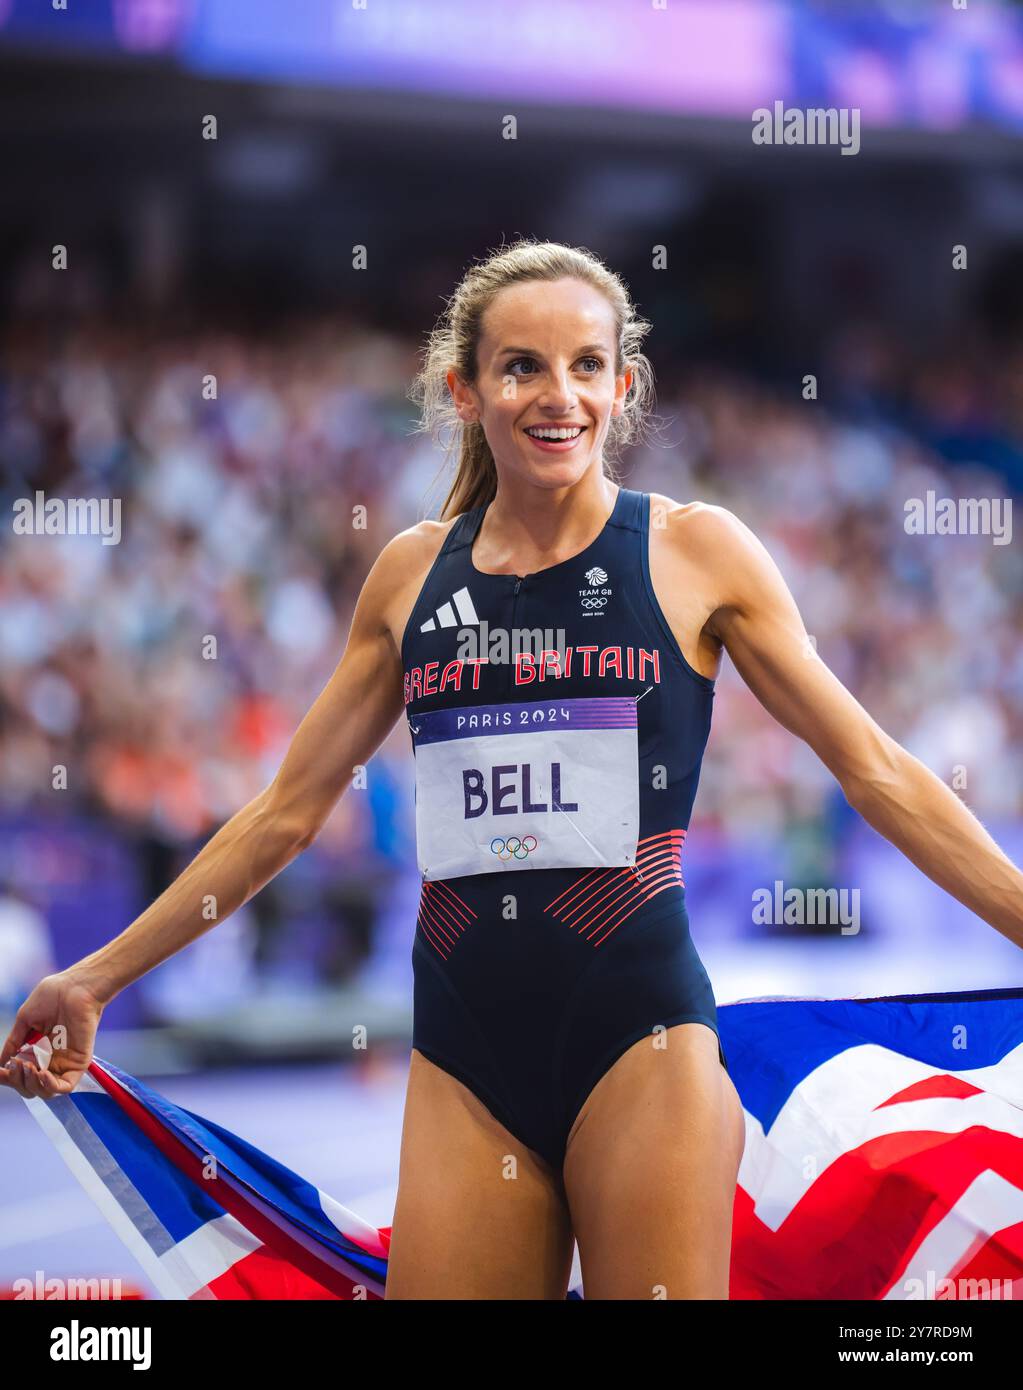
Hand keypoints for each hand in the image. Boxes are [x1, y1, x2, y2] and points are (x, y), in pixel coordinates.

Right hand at [0, 970, 106, 1099]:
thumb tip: (1, 1062)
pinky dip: (50, 1086)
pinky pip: (65, 1087)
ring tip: (29, 1066)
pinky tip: (42, 1073)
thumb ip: (13, 1042)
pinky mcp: (79, 1064)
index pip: (19, 1074)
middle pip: (29, 1087)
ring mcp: (64, 1063)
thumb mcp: (25, 1020)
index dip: (7, 1077)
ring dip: (31, 1084)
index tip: (0, 1072)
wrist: (75, 986)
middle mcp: (49, 1060)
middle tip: (17, 1063)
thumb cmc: (52, 996)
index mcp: (36, 1050)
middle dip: (17, 1081)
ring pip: (45, 1092)